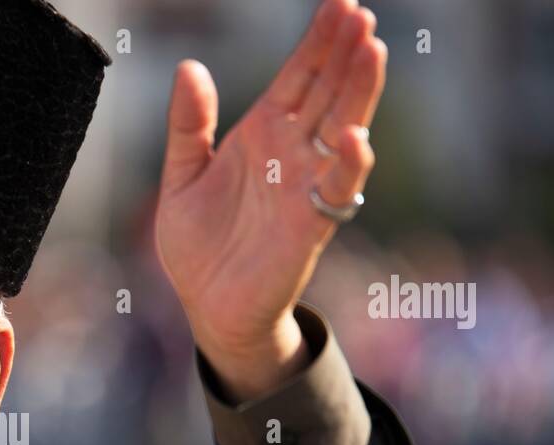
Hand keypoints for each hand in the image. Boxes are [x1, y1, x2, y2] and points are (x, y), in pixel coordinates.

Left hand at [154, 0, 385, 400]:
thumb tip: (188, 66)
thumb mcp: (181, 177)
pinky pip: (337, 190)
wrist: (206, 306)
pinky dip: (347, 164)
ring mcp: (306, 186)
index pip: (298, 76)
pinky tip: (353, 136)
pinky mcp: (311, 224)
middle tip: (361, 12)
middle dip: (345, 52)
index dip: (318, 41)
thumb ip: (188, 125)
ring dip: (358, 92)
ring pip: (342, 129)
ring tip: (371, 49)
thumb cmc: (199, 245)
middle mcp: (292, 153)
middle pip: (328, 91)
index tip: (339, 2)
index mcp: (263, 134)